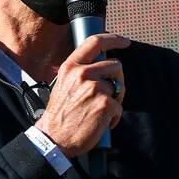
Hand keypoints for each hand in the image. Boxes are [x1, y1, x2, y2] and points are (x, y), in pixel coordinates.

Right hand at [35, 33, 129, 157]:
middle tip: (111, 94)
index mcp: (71, 67)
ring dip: (116, 99)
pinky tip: (102, 123)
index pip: (94, 42)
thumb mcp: (63, 85)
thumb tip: (100, 66)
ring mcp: (95, 88)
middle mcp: (82, 74)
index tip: (125, 42)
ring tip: (102, 111)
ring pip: (119, 86)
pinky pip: (119, 106)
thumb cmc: (59, 115)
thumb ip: (79, 72)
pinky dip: (114, 117)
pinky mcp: (105, 104)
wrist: (53, 138)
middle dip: (117, 79)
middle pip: (115, 65)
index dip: (113, 39)